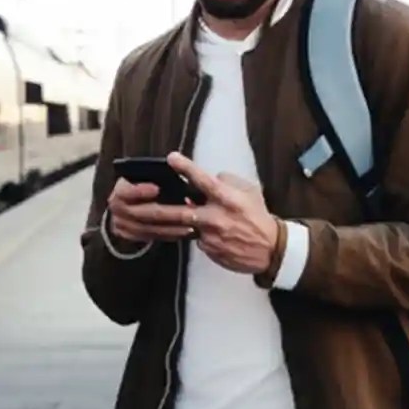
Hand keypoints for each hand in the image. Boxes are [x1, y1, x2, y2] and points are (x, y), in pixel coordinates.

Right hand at [107, 177, 198, 243]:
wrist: (129, 200)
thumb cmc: (145, 182)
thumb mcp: (147, 175)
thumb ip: (157, 175)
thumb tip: (174, 164)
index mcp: (120, 189)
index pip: (125, 191)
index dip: (140, 190)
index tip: (157, 188)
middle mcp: (116, 207)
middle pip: (139, 213)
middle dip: (164, 214)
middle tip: (185, 213)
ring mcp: (120, 223)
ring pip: (147, 229)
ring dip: (170, 228)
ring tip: (191, 226)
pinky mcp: (128, 235)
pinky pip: (150, 237)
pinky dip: (168, 235)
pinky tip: (183, 232)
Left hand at [165, 151, 279, 274]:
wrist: (270, 249)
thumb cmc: (258, 216)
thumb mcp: (249, 191)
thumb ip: (228, 181)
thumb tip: (212, 177)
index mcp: (227, 199)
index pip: (202, 180)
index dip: (186, 168)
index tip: (171, 158)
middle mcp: (215, 217)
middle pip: (178, 213)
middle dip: (155, 210)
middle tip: (137, 206)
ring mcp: (211, 236)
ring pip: (186, 226)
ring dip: (178, 221)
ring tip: (171, 216)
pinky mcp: (209, 250)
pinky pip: (197, 238)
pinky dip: (199, 233)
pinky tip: (213, 233)